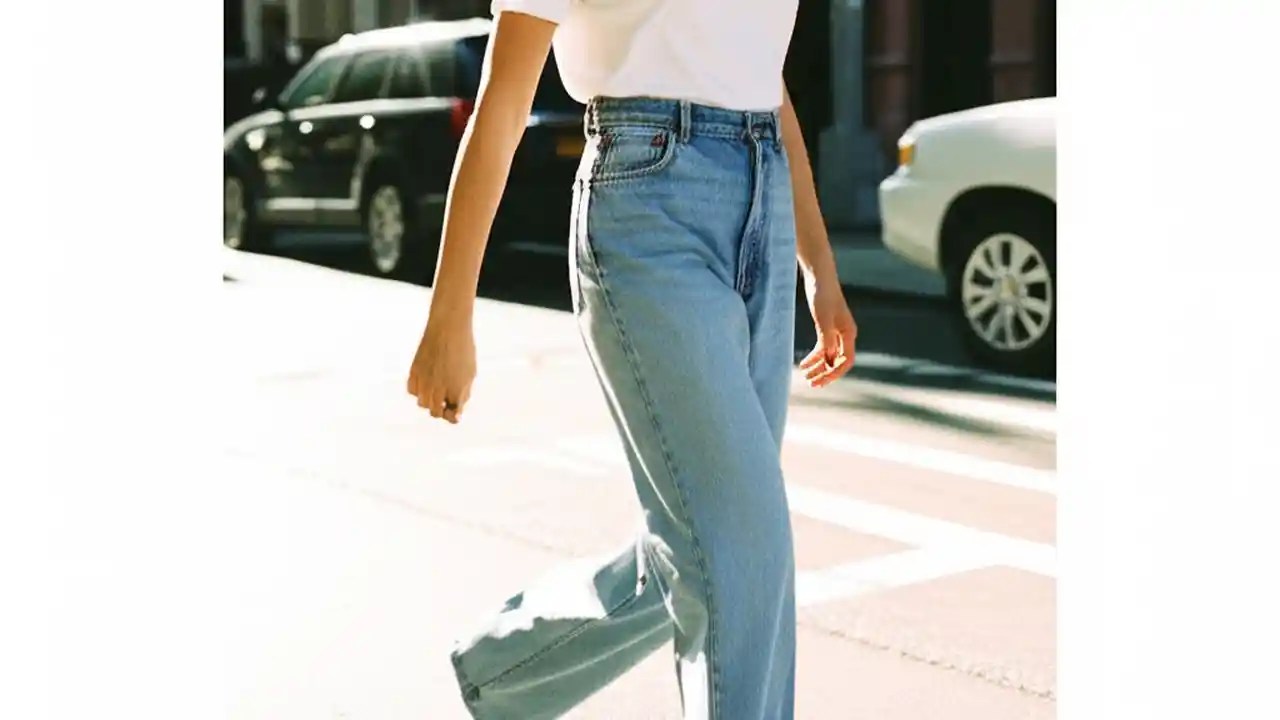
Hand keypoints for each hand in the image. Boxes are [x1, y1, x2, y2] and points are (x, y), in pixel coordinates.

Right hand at [406, 313, 475, 423]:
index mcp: (457, 389)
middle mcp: (439, 388)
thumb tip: (457, 412)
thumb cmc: (463, 349)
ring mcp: (425, 380)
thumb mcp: (470, 373)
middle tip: (446, 401)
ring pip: (423, 404)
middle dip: (442, 410)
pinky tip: (426, 383)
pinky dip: (418, 391)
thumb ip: (464, 393)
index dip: (454, 416)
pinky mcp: (414, 371)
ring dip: (430, 401)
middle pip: (435, 412)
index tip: (454, 413)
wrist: (448, 327)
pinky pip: (412, 391)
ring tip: (436, 390)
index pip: (453, 415)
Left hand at [799, 273, 857, 388]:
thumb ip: (827, 339)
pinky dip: (814, 356)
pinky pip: (823, 347)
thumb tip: (829, 359)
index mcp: (848, 333)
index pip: (846, 361)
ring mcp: (836, 331)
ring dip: (818, 367)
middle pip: (838, 361)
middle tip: (811, 383)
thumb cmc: (822, 295)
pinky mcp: (826, 327)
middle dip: (825, 373)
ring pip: (829, 356)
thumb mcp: (823, 319)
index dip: (834, 374)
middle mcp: (845, 334)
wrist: (818, 276)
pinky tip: (804, 363)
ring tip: (805, 375)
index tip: (820, 381)